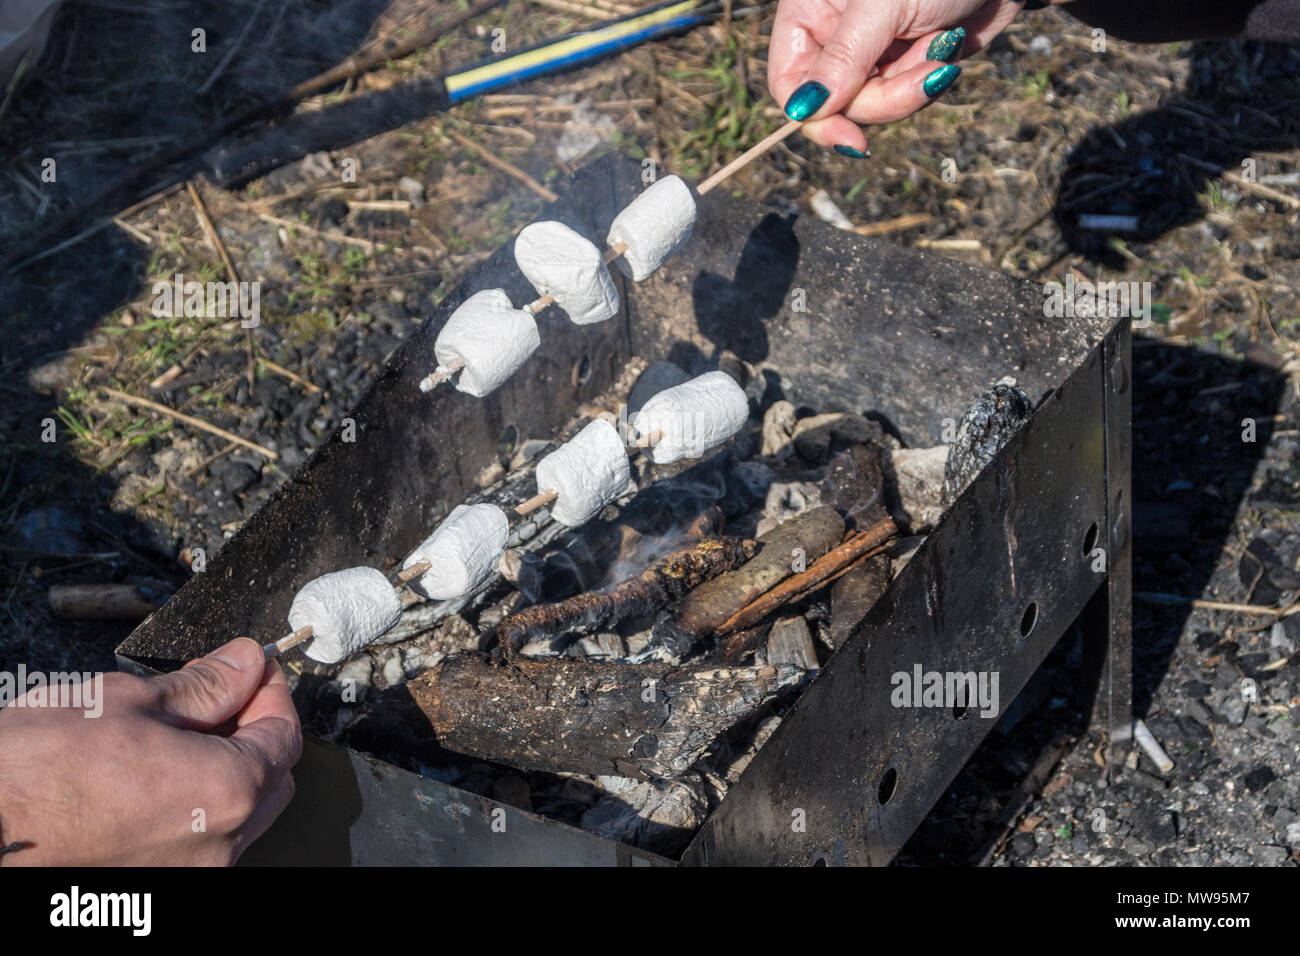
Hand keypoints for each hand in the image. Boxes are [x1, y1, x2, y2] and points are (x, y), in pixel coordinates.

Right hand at [0, 637, 300, 865]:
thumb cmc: (32, 774)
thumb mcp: (128, 701)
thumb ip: (204, 685)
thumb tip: (243, 664)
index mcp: (226, 790)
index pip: (285, 734)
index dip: (272, 691)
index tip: (252, 667)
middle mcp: (219, 844)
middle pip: (273, 777)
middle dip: (255, 728)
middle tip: (219, 691)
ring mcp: (188, 872)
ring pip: (240, 812)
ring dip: (227, 766)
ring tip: (177, 728)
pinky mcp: (155, 884)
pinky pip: (202, 837)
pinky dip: (197, 800)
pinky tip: (156, 770)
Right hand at [768, 0, 1035, 152]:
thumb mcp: (885, 5)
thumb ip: (843, 57)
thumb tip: (802, 110)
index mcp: (809, 11)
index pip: (788, 81)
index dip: (816, 116)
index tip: (851, 140)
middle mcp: (832, 36)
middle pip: (835, 104)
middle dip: (884, 98)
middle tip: (928, 75)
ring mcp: (868, 54)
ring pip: (872, 108)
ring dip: (913, 87)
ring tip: (943, 46)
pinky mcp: (901, 67)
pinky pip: (902, 100)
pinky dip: (928, 80)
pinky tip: (947, 46)